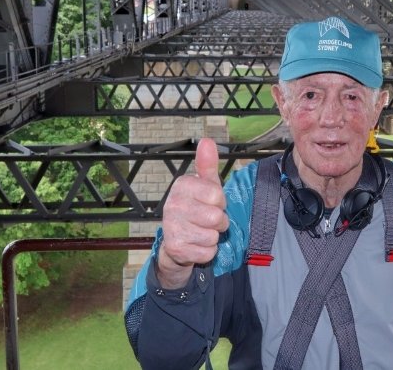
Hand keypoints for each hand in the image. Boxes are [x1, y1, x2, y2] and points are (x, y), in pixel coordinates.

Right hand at [156, 138, 229, 287]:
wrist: (176, 241)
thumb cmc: (196, 208)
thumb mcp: (204, 185)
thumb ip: (207, 164)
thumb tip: (207, 140)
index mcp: (182, 185)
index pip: (217, 195)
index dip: (220, 202)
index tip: (211, 203)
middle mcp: (173, 204)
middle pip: (216, 217)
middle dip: (219, 222)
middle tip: (208, 220)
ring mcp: (172, 227)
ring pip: (213, 236)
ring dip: (212, 237)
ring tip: (201, 232)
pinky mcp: (176, 248)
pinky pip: (208, 252)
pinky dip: (207, 252)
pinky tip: (196, 245)